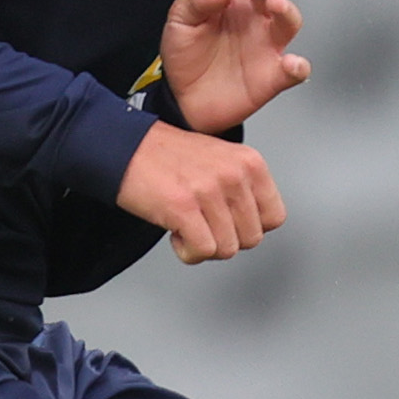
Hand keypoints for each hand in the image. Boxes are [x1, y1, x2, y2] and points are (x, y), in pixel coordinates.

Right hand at [115, 122, 285, 263]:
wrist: (125, 147)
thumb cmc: (166, 157)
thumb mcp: (220, 161)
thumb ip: (242, 189)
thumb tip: (252, 224)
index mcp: (249, 162)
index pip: (274, 218)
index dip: (247, 227)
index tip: (228, 221)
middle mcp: (234, 175)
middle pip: (251, 238)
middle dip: (224, 239)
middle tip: (202, 225)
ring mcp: (210, 191)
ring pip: (227, 249)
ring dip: (203, 246)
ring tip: (187, 226)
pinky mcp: (184, 208)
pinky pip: (203, 251)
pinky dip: (187, 251)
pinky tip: (176, 233)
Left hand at [159, 0, 310, 132]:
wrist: (182, 99)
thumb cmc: (186, 55)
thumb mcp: (179, 20)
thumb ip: (196, 1)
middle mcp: (257, 18)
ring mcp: (267, 46)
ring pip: (289, 21)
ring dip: (286, 9)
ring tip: (274, 3)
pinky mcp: (272, 77)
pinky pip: (293, 71)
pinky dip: (298, 67)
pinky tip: (292, 63)